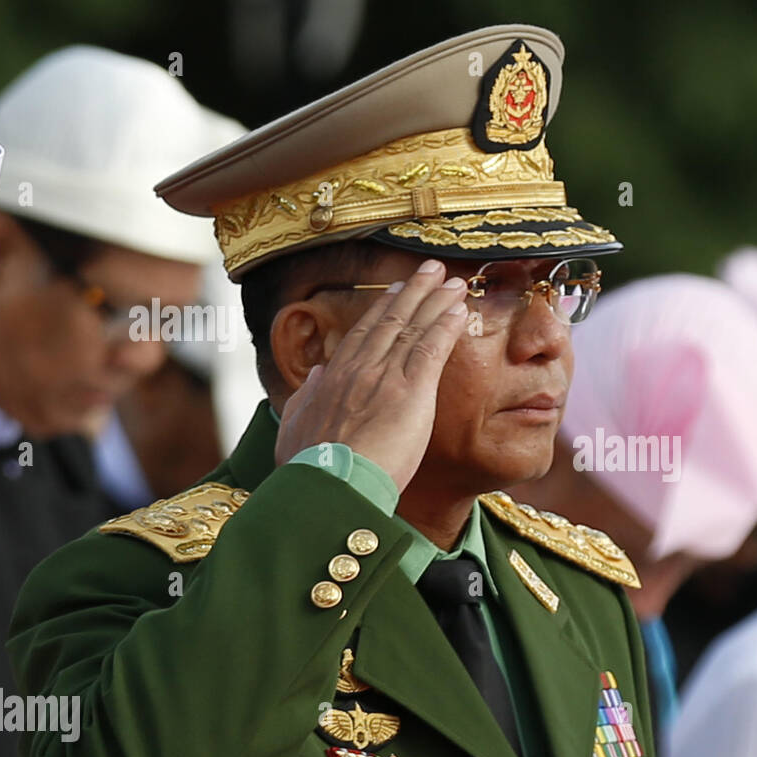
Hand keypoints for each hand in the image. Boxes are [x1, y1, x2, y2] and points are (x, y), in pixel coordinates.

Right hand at [274, 260, 468, 493]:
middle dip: (413, 292)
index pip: (363, 334)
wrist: (329, 485)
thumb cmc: (311, 469)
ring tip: (453, 281)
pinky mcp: (411, 392)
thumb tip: (315, 376)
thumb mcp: (296, 429)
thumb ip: (306, 399)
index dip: (383, 310)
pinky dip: (446, 324)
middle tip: (431, 270)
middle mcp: (359, 368)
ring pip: (413, 327)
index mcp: (333, 378)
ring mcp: (385, 377)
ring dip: (435, 300)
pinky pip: (432, 348)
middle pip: (391, 320)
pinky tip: (459, 309)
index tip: (397, 292)